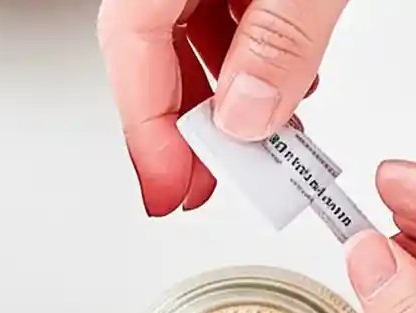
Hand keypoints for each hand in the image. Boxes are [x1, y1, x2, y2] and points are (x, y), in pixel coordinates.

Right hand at [97, 0, 347, 215]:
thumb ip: (278, 40)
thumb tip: (247, 116)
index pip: (130, 42)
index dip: (145, 129)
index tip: (169, 191)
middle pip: (151, 45)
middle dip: (185, 124)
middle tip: (208, 185)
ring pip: (188, 29)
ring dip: (224, 94)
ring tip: (264, 142)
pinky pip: (225, 7)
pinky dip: (249, 54)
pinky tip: (285, 81)